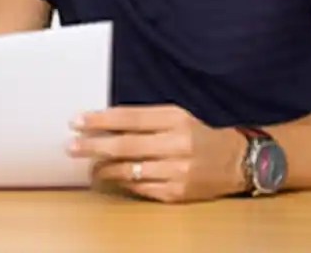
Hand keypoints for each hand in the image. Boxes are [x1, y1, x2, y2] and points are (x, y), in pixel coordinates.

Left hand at [67, 105, 245, 202]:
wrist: (239, 162)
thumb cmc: (200, 135)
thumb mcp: (176, 117)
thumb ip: (145, 120)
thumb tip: (104, 123)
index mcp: (175, 119)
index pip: (129, 118)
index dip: (100, 120)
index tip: (77, 121)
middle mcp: (176, 144)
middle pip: (125, 145)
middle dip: (93, 146)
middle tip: (71, 146)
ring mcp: (178, 171)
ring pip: (129, 170)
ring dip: (104, 169)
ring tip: (89, 166)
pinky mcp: (178, 193)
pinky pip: (141, 188)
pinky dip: (124, 182)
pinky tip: (113, 178)